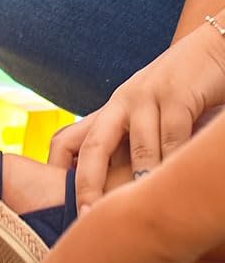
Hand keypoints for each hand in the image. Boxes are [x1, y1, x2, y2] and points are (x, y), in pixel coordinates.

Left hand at [47, 27, 224, 210]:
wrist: (212, 48)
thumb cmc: (181, 91)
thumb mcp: (150, 116)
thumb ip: (134, 144)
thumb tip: (122, 188)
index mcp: (108, 111)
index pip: (67, 139)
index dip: (54, 167)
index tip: (53, 200)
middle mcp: (120, 104)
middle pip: (93, 146)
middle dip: (87, 182)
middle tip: (87, 215)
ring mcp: (147, 98)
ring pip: (139, 147)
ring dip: (140, 179)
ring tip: (136, 209)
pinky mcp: (177, 96)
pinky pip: (173, 136)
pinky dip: (174, 160)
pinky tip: (174, 180)